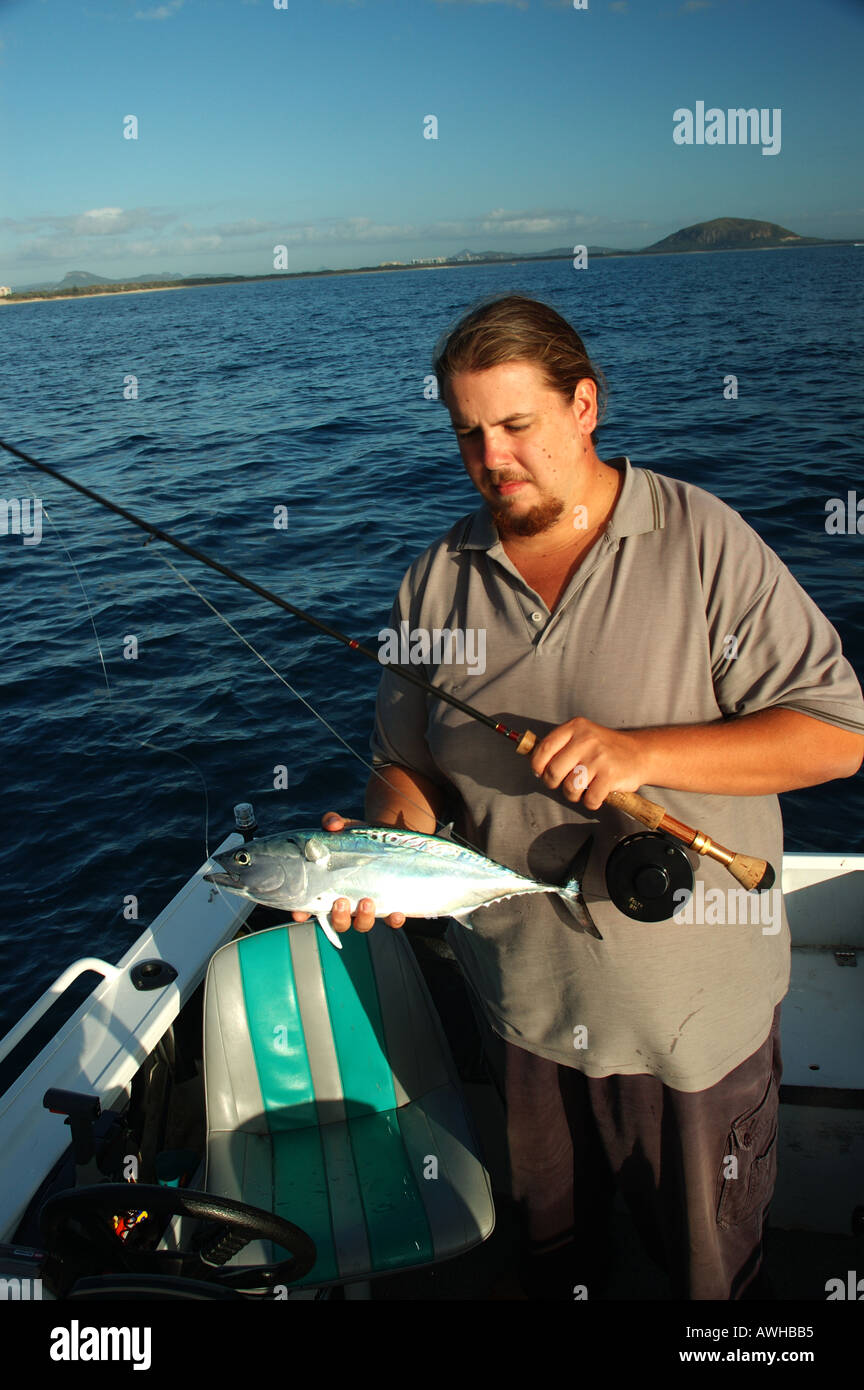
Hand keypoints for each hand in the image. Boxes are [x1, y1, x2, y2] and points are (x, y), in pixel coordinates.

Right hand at [289, 810, 406, 935]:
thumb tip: (332, 824)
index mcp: (329, 887)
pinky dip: (393, 920)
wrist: (389, 838)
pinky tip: (397, 913)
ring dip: (363, 918)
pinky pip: (390, 920)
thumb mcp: (346, 827)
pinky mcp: (389, 904)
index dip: (302, 913)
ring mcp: (367, 906)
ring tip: (367, 902)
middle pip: (338, 922)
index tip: (299, 913)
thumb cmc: (360, 837)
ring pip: (362, 924)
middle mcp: (347, 902)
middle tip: (341, 901)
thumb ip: (334, 822)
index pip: (310, 905)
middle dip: (338, 917)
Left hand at [530, 718, 648, 811]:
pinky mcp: (610, 775)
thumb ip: (560, 747)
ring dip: (574, 795)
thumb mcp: (582, 736)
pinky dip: (591, 802)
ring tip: (582, 789)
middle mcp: (586, 740)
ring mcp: (599, 758)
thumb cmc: (606, 749)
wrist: (640, 753)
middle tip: (565, 783)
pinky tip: (596, 794)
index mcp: (575, 728)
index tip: (541, 773)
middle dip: (555, 784)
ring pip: (570, 788)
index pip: (544, 749)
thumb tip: (535, 765)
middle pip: (553, 772)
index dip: (538, 766)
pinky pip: (589, 799)